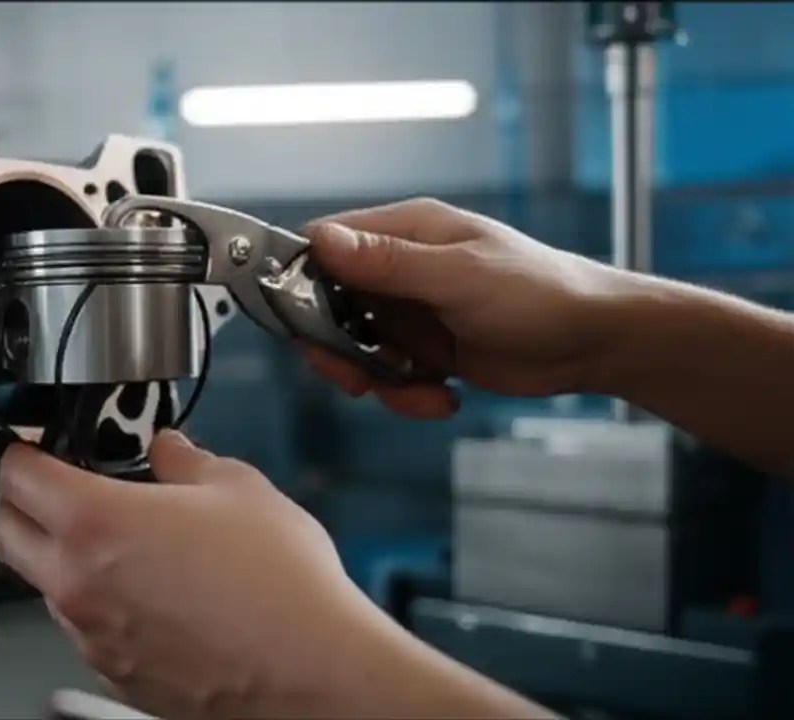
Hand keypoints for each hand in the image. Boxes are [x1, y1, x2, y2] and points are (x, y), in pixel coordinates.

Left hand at [0, 431, 391, 718]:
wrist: (312, 671)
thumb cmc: (279, 586)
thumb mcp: (237, 487)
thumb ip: (186, 460)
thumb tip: (169, 451)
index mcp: (95, 522)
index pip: (16, 474)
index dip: (26, 451)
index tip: (42, 448)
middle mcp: (77, 584)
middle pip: (6, 532)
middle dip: (25, 505)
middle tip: (66, 489)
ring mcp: (92, 637)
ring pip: (46, 585)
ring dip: (67, 560)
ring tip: (132, 547)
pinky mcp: (115, 676)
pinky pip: (86, 630)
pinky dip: (103, 608)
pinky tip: (157, 597)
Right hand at [302, 198, 626, 417]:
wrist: (597, 342)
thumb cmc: (539, 294)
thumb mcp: (457, 277)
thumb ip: (386, 262)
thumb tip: (319, 240)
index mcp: (406, 232)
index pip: (324, 246)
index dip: (300, 283)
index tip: (302, 325)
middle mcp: (402, 269)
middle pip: (330, 307)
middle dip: (337, 350)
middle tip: (356, 380)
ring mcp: (414, 312)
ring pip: (357, 349)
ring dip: (378, 380)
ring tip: (420, 390)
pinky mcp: (429, 350)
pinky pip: (391, 375)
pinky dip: (407, 395)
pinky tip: (444, 399)